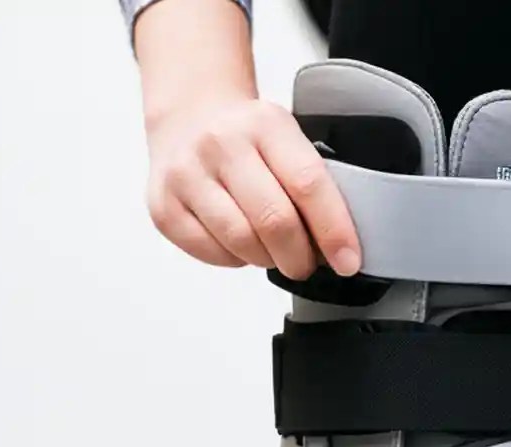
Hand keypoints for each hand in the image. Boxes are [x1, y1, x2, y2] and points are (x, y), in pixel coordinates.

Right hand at [144, 95, 359, 278]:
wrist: (188, 118)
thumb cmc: (248, 138)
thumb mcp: (287, 138)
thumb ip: (312, 184)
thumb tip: (339, 244)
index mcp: (266, 124)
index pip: (308, 184)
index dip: (334, 231)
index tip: (348, 260)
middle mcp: (222, 143)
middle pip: (274, 220)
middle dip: (299, 257)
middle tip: (305, 264)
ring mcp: (187, 174)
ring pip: (241, 241)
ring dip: (267, 259)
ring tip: (273, 252)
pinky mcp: (163, 205)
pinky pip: (211, 252)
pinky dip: (234, 259)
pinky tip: (240, 244)